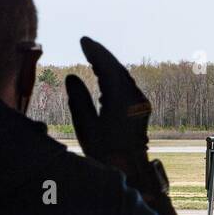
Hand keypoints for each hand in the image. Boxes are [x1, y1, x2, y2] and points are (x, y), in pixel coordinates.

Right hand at [64, 37, 151, 176]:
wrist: (131, 173)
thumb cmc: (106, 154)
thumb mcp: (86, 127)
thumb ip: (79, 99)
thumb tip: (71, 77)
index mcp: (121, 99)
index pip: (108, 67)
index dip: (95, 52)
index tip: (83, 41)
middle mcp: (135, 98)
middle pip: (117, 69)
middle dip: (102, 55)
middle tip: (87, 44)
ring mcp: (140, 104)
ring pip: (123, 77)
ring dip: (108, 65)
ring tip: (92, 57)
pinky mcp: (141, 110)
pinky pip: (126, 87)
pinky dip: (114, 78)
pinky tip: (104, 78)